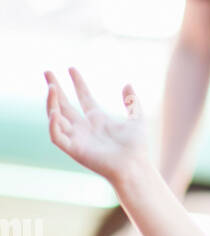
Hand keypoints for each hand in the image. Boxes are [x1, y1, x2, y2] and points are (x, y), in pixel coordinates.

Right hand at [45, 69, 149, 187]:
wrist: (135, 167)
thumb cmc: (137, 148)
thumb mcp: (137, 119)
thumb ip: (132, 102)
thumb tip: (127, 83)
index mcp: (98, 119)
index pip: (83, 97)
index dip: (77, 83)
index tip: (71, 68)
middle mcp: (85, 128)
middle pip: (64, 104)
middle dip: (55, 88)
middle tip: (47, 71)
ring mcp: (78, 138)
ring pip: (57, 117)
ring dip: (52, 102)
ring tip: (51, 87)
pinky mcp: (74, 150)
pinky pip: (57, 137)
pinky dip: (53, 125)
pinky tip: (54, 112)